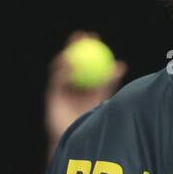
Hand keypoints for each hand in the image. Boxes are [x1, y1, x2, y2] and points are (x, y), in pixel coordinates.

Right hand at [45, 30, 126, 152]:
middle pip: (70, 59)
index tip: (94, 36)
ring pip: (60, 68)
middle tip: (82, 35)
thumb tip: (121, 64)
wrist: (82, 139)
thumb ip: (109, 81)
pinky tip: (71, 66)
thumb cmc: (94, 121)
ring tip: (74, 51)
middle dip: (73, 45)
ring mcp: (59, 90)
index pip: (84, 60)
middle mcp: (69, 84)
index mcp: (82, 83)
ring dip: (66, 57)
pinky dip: (63, 73)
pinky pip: (57, 81)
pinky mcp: (51, 98)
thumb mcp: (102, 97)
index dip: (87, 47)